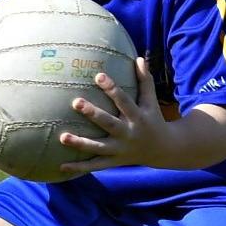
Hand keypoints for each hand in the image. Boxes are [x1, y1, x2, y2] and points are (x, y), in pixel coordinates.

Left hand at [58, 57, 168, 173]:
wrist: (163, 150)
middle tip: (75, 102)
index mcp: (138, 117)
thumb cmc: (153, 119)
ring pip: (99, 147)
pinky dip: (80, 168)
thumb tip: (138, 58)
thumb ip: (145, 80)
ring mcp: (120, 150)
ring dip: (81, 144)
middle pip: (109, 123)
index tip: (98, 75)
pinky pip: (95, 165)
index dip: (112, 88)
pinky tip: (62, 166)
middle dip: (93, 114)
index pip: (124, 101)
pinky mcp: (114, 161)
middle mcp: (128, 134)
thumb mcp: (151, 101)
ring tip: (62, 137)